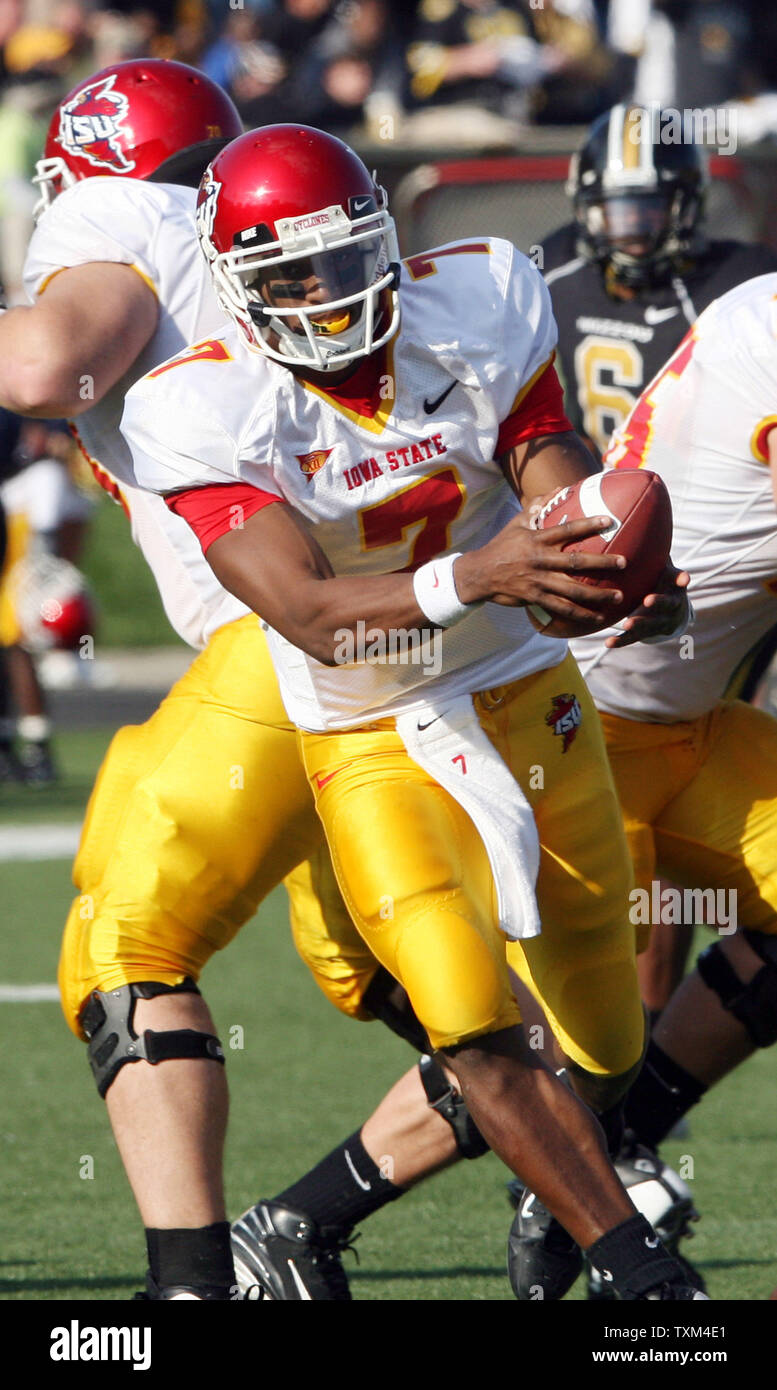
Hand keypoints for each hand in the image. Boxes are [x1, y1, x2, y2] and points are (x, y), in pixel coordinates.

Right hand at [455, 510, 625, 630]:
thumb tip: (560, 488)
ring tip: (618, 596)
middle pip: (575, 561)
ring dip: (597, 594)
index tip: (610, 521)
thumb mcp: (517, 522)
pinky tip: (597, 617)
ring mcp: (538, 581)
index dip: (588, 524)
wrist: (480, 574)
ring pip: (572, 589)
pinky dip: (580, 614)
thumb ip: (538, 506)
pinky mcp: (535, 598)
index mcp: (537, 539)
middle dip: (601, 562)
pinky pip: (561, 608)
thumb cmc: (502, 545)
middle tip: (623, 562)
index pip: (567, 529)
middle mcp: (540, 560)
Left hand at [604, 563, 690, 648]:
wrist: (673, 611)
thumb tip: (641, 524)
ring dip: (640, 623)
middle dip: (658, 602)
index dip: (681, 579)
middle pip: (667, 604)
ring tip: (627, 624)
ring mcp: (662, 621)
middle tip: (647, 600)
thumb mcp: (662, 568)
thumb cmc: (661, 581)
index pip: (679, 579)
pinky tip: (608, 643)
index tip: (684, 579)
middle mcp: (672, 604)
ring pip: (652, 624)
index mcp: (674, 586)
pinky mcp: (648, 633)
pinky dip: (621, 641)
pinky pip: (635, 637)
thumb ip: (654, 555)